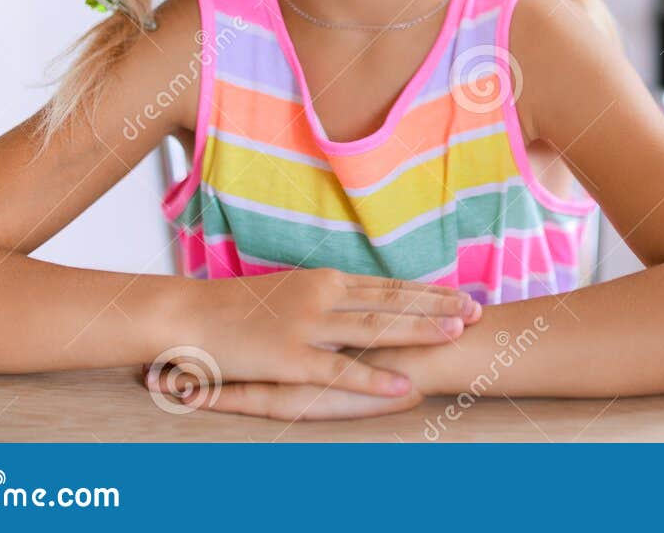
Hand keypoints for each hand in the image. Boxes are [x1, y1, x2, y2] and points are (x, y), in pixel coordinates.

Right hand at [146, 267, 479, 414]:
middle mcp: (323, 296)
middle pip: (391, 300)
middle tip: (478, 309)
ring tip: (458, 333)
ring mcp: (307, 326)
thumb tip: (353, 301)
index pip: (387, 285)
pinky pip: (340, 370)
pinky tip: (405, 382)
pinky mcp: (290, 358)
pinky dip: (376, 376)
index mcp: (323, 281)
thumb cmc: (232, 308)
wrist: (185, 314)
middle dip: (438, 306)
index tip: (461, 293)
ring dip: (419, 330)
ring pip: (376, 327)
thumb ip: (322, 298)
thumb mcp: (286, 294)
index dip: (426, 291)